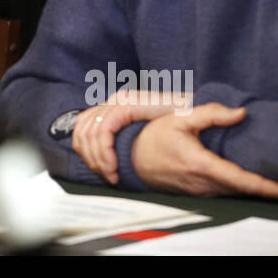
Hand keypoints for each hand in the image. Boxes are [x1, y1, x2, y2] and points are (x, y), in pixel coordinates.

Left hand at [73, 90, 192, 183]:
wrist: (195, 112)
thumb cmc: (175, 127)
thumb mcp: (142, 136)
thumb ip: (122, 141)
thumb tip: (99, 158)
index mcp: (113, 106)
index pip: (82, 128)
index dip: (86, 154)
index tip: (103, 173)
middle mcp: (113, 100)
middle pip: (82, 131)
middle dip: (91, 159)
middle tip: (108, 177)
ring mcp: (119, 100)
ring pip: (90, 133)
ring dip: (98, 159)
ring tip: (112, 174)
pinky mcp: (126, 105)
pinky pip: (103, 131)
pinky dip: (105, 152)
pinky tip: (114, 166)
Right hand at [130, 103, 277, 200]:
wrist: (132, 159)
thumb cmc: (155, 137)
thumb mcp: (181, 118)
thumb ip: (212, 113)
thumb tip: (241, 112)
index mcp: (201, 165)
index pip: (239, 180)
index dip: (263, 187)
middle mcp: (203, 184)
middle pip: (241, 190)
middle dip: (264, 189)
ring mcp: (200, 192)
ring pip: (233, 193)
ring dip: (252, 189)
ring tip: (272, 182)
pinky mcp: (198, 194)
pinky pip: (224, 193)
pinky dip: (238, 188)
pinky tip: (247, 180)